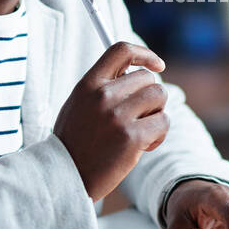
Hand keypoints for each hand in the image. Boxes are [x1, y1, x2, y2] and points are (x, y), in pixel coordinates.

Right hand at [53, 42, 168, 201]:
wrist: (65, 177)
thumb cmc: (75, 143)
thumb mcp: (79, 105)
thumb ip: (102, 87)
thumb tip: (134, 74)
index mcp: (88, 84)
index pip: (121, 51)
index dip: (145, 54)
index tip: (156, 65)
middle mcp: (103, 95)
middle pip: (148, 78)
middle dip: (150, 97)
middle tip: (140, 117)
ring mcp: (117, 116)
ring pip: (160, 97)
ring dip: (157, 114)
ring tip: (142, 131)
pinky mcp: (131, 137)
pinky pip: (163, 122)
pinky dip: (159, 134)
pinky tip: (144, 146)